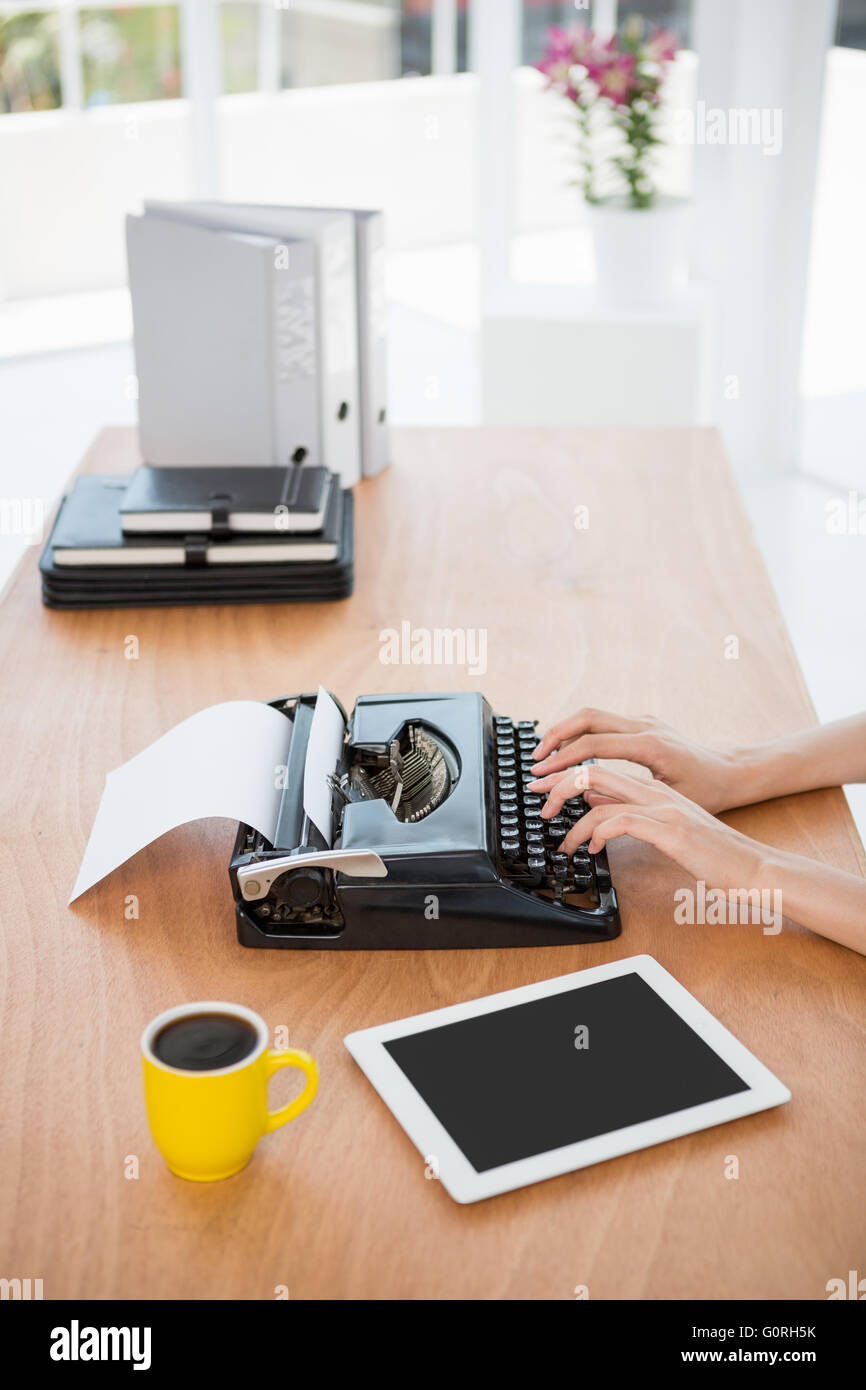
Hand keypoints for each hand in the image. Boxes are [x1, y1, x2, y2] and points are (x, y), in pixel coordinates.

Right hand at [530, 708, 742, 812]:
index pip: (593, 745)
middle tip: (536, 760)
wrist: (729, 771)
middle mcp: (644, 725)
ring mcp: (643, 721)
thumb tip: (587, 798)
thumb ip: (626, 797)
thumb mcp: (667, 799)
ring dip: (565, 732)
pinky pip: (603, 721)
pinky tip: (569, 751)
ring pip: (592, 715)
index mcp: (650, 744)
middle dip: (555, 737)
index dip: (563, 760)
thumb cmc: (706, 790)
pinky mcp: (642, 723)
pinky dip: (580, 733)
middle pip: (586, 718)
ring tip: (545, 754)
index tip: (543, 774)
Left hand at [538, 764, 765, 890]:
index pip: (599, 769)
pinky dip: (597, 833)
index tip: (544, 790)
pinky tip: (592, 850)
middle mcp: (655, 792)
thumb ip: (628, 811)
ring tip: (565, 843)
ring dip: (572, 820)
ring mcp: (663, 808)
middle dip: (557, 785)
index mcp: (653, 789)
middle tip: (539, 804)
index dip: (565, 777)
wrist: (752, 867)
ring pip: (600, 793)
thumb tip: (591, 803)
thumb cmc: (710, 852)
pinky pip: (620, 821)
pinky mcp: (670, 829)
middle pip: (592, 771)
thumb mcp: (663, 827)